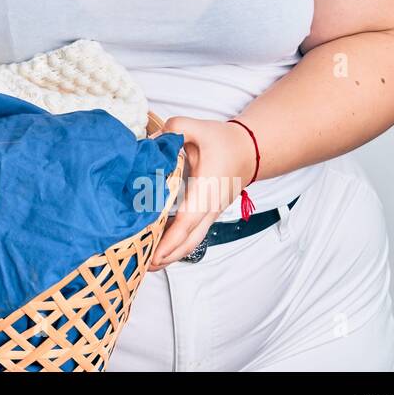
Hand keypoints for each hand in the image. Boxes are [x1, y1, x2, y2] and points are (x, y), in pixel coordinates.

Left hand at [149, 116, 257, 270]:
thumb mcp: (197, 128)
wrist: (250, 150)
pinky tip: (161, 245)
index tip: (154, 254)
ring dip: (172, 253)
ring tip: (148, 261)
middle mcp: (209, 207)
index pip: (187, 222)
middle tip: (143, 266)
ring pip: (192, 241)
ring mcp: (211, 213)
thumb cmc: (224, 141)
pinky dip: (178, 243)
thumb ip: (173, 129)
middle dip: (167, 256)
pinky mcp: (209, 213)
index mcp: (206, 190)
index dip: (170, 239)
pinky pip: (194, 233)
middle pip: (189, 241)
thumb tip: (151, 141)